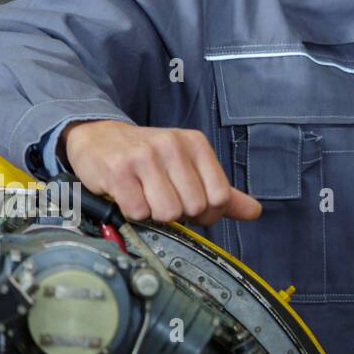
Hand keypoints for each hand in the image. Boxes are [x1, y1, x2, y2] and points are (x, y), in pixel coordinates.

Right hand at [63, 119, 261, 225]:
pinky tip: (129, 198)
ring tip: (147, 199)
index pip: (220, 196)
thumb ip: (221, 190)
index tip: (194, 211)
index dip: (209, 214)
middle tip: (164, 202)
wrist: (98, 137)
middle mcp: (173, 146)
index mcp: (196, 144)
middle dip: (180, 215)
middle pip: (195, 207)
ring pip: (168, 212)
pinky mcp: (118, 171)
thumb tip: (255, 211)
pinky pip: (138, 211)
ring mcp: (145, 157)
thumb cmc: (148, 157)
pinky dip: (134, 213)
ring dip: (156, 216)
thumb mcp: (188, 165)